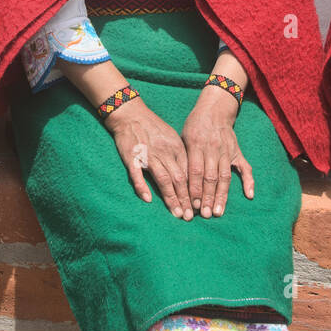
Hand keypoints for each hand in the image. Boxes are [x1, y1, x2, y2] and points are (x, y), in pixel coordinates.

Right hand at [104, 100, 194, 219]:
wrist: (131, 114)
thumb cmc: (153, 127)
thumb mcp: (172, 138)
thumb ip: (180, 156)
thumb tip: (189, 176)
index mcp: (176, 148)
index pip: (189, 173)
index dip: (194, 191)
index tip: (199, 206)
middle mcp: (164, 152)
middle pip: (179, 179)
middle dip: (186, 199)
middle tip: (190, 216)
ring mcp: (148, 155)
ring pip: (163, 179)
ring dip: (171, 198)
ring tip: (177, 214)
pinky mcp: (131, 157)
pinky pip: (137, 174)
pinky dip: (142, 187)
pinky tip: (148, 199)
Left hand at [181, 87, 253, 217]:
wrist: (215, 110)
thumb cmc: (195, 125)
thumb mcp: (184, 136)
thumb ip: (184, 157)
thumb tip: (179, 181)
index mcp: (197, 144)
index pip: (196, 171)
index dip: (194, 189)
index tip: (192, 205)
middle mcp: (213, 149)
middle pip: (211, 177)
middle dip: (207, 197)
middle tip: (204, 214)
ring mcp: (227, 151)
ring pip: (225, 177)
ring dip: (221, 196)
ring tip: (217, 212)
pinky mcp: (237, 152)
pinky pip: (245, 168)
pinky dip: (249, 181)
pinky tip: (250, 195)